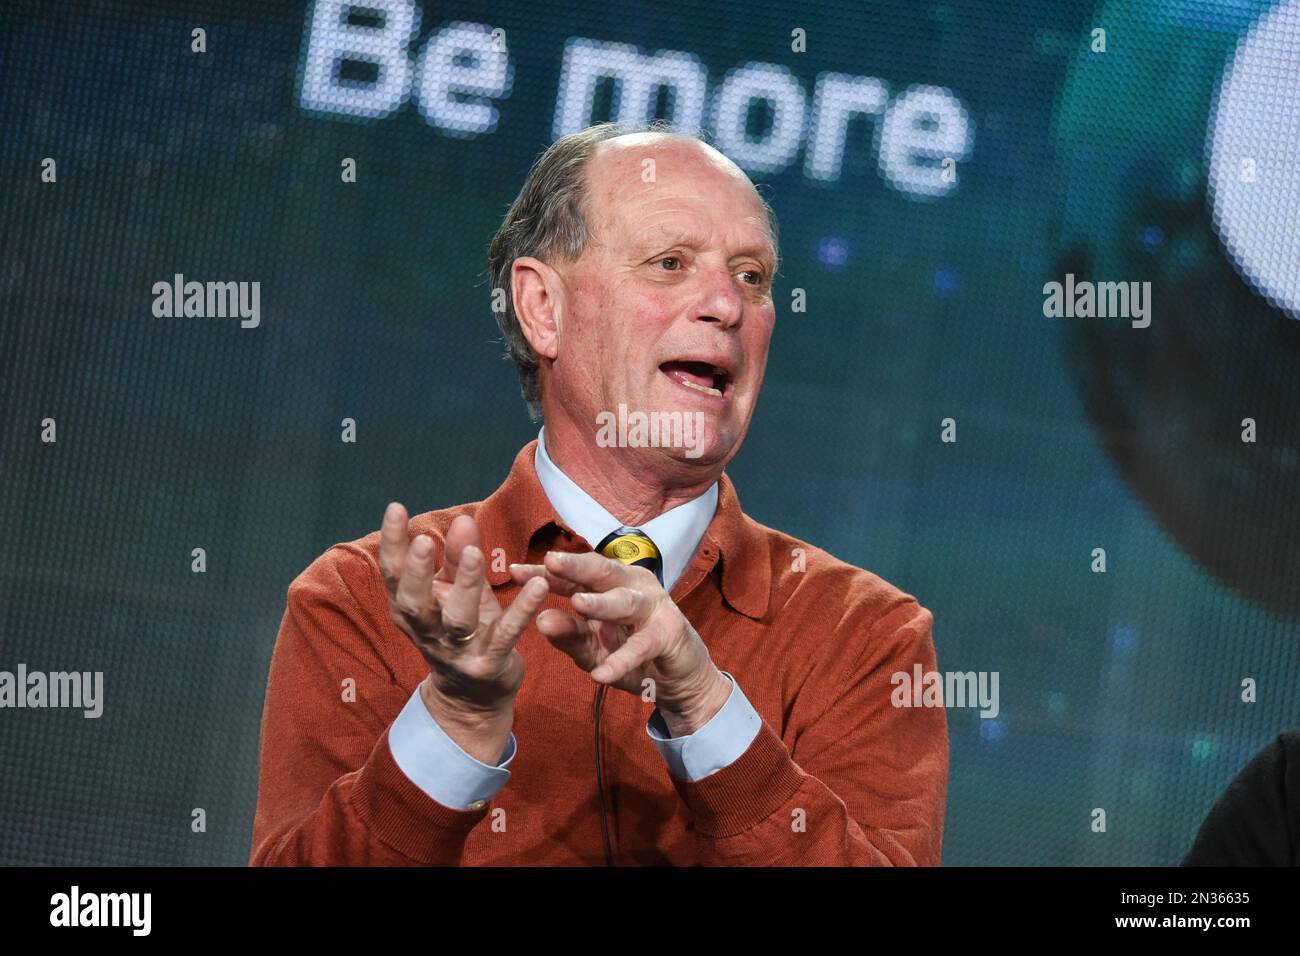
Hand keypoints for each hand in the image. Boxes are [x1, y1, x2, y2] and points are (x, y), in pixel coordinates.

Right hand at [379, 503, 549, 762]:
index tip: (396, 508)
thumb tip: (464, 519)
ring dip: (466, 587)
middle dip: (417, 572)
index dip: (392, 542)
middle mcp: (427, 632)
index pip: (394, 575)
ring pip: (458, 620)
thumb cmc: (462, 631)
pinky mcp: (490, 664)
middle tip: (425, 539)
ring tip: (477, 554)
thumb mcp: (456, 592)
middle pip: (414, 603)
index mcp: (411, 610)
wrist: (474, 697)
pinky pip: (505, 635)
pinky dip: (521, 610)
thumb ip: (459, 557)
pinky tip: (538, 586)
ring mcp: (457, 651)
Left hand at [508, 551, 731, 733]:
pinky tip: (601, 674)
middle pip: (601, 572)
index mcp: (611, 583)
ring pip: (624, 601)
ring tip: (579, 604)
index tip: (513, 570)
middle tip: (550, 562)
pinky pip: (641, 646)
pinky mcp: (669, 633)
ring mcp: (654, 606)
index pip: (574, 574)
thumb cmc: (631, 654)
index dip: (545, 571)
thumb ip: (567, 635)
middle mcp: (633, 585)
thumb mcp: (592, 648)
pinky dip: (622, 660)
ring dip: (603, 603)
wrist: (678, 680)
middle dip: (576, 566)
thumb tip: (538, 620)